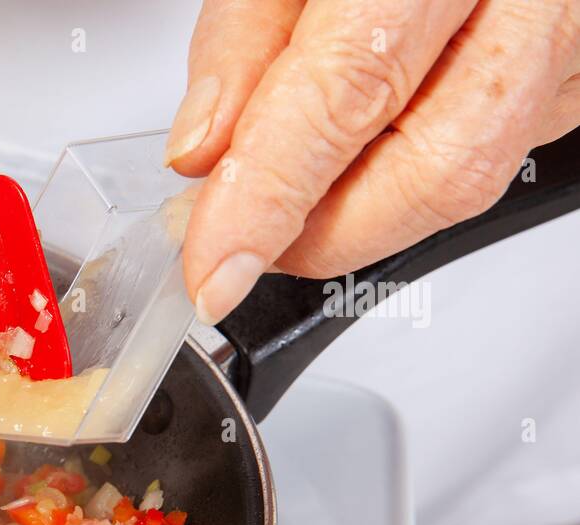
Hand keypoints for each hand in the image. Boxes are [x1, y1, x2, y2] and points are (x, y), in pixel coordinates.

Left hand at [166, 0, 579, 323]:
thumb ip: (245, 37)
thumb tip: (203, 151)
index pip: (349, 93)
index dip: (270, 198)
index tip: (214, 269)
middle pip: (436, 168)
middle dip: (318, 232)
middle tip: (239, 235)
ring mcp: (579, 35)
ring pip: (474, 175)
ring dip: (362, 214)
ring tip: (288, 195)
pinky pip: (503, 149)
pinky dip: (412, 174)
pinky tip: (362, 153)